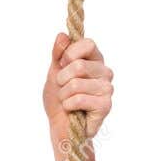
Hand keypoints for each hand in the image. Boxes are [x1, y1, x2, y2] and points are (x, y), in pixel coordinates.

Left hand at [42, 33, 113, 160]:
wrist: (60, 125)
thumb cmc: (59, 98)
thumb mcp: (54, 72)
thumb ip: (58, 53)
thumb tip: (62, 35)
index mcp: (95, 59)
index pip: (87, 44)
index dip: (69, 54)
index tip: (62, 66)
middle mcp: (105, 71)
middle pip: (78, 65)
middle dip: (61, 80)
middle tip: (62, 89)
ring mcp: (107, 88)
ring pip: (76, 84)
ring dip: (63, 95)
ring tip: (67, 101)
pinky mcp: (105, 105)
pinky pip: (79, 100)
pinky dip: (68, 106)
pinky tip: (72, 111)